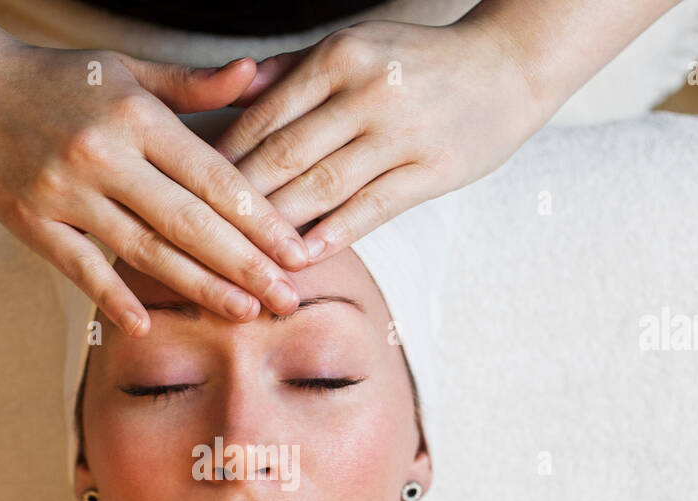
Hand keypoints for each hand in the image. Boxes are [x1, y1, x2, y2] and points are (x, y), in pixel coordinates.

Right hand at [0, 35, 309, 335]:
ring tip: (244, 312)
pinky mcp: (31, 221)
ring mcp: (66, 192)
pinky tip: (147, 324)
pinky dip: (113, 296)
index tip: (297, 249)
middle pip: (190, 221)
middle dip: (245, 265)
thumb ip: (193, 86)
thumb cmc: (56, 79)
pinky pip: (81, 267)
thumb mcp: (127, 71)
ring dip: (199, 286)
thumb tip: (257, 75)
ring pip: (145, 249)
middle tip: (287, 299)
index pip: (214, 176)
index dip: (260, 218)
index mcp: (136, 117)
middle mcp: (104, 155)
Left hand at [212, 19, 543, 260]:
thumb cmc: (418, 59)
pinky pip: (373, 207)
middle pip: (284, 156)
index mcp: (338, 58)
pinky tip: (306, 256)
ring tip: (244, 258)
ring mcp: (400, 133)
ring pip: (323, 186)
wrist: (508, 65)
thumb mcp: (353, 45)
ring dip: (279, 227)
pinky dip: (335, 232)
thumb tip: (232, 90)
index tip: (189, 195)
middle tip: (200, 239)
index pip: (264, 118)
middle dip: (239, 202)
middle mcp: (366, 91)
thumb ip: (291, 71)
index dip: (223, 162)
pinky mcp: (431, 169)